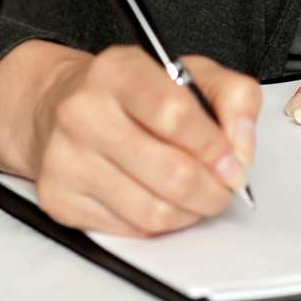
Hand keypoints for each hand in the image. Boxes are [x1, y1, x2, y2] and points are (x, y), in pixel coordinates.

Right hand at [28, 46, 260, 236]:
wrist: (58, 104)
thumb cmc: (131, 91)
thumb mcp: (189, 72)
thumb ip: (233, 97)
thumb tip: (242, 149)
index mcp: (118, 71)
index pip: (175, 114)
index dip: (215, 146)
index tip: (233, 162)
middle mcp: (84, 112)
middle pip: (170, 172)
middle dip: (212, 189)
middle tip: (224, 187)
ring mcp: (67, 158)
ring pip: (152, 211)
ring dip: (190, 212)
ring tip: (198, 196)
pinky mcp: (60, 198)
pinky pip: (129, 229)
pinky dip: (159, 223)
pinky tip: (162, 201)